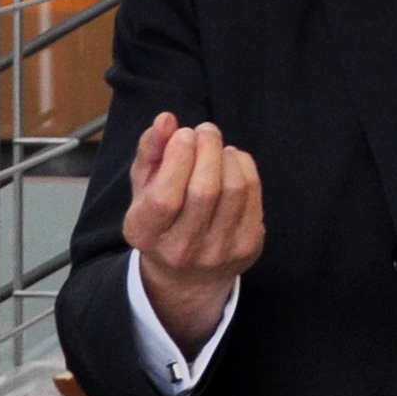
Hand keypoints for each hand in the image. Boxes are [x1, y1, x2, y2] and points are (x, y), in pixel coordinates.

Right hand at [121, 112, 262, 352]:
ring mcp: (219, 252)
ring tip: (216, 146)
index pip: (165, 196)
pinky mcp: (248, 247)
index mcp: (146, 234)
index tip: (183, 134)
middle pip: (205, 190)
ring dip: (226, 155)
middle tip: (205, 131)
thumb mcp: (143, 186)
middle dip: (208, 148)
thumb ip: (150, 150)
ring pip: (234, 188)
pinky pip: (253, 195)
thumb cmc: (162, 218)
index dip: (178, 157)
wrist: (187, 275)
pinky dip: (244, 166)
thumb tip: (167, 120)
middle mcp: (182, 250)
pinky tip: (232, 161)